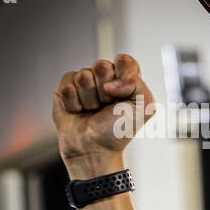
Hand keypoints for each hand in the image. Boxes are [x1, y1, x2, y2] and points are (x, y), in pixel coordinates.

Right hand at [53, 54, 154, 179]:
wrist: (94, 148)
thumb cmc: (119, 130)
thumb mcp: (143, 107)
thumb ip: (137, 84)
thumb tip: (110, 82)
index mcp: (126, 79)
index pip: (124, 60)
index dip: (123, 75)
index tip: (124, 94)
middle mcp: (105, 78)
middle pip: (102, 65)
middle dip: (106, 90)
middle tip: (107, 105)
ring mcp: (84, 83)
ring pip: (84, 76)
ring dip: (90, 99)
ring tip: (93, 111)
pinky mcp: (65, 89)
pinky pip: (67, 84)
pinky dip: (74, 102)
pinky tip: (78, 112)